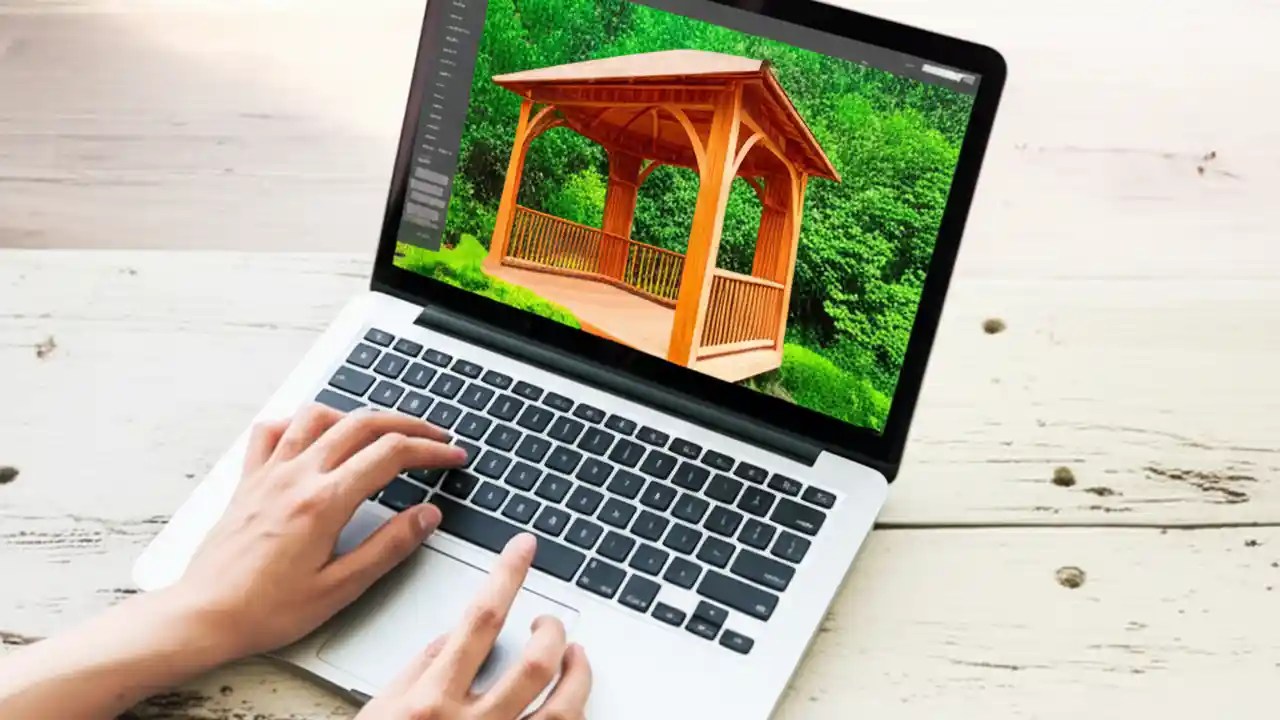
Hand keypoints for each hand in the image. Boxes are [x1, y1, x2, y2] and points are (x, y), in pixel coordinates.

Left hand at [172, 403, 466, 659]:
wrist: (204, 616)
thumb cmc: (266, 610)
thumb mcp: (341, 589)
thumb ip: (388, 546)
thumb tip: (427, 515)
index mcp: (324, 502)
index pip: (391, 454)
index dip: (431, 451)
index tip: (453, 456)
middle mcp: (297, 477)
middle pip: (363, 423)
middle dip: (408, 424)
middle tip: (435, 437)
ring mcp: (270, 473)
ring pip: (319, 415)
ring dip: (358, 415)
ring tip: (381, 432)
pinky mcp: (249, 480)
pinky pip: (273, 430)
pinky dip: (299, 422)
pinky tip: (314, 436)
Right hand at [356, 534, 591, 719]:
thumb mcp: (377, 713)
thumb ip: (417, 670)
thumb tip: (451, 635)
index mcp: (431, 703)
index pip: (480, 620)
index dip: (507, 575)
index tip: (524, 548)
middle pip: (537, 666)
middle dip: (554, 633)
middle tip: (553, 621)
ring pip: (564, 712)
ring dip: (579, 677)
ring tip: (577, 658)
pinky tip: (571, 707)